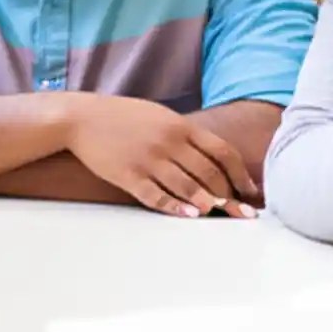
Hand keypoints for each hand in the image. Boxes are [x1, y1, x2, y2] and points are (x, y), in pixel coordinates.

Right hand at [65, 94, 258, 217]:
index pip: (222, 151)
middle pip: (209, 173)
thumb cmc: (124, 117)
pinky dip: (175, 208)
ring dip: (208, 203)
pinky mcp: (129, 176)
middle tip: (241, 212)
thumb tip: (215, 157)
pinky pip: (156, 196)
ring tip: (222, 216)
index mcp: (180, 125)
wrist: (81, 118)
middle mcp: (169, 142)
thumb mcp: (160, 115)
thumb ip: (186, 134)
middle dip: (229, 195)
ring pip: (187, 187)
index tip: (251, 190)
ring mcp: (149, 160)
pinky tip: (189, 215)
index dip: (241, 174)